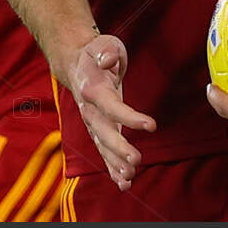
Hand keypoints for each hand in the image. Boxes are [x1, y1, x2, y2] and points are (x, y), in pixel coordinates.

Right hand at [67, 34, 155, 190]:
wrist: (76, 63)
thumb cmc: (95, 53)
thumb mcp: (103, 44)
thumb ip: (107, 51)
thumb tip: (108, 59)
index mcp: (92, 87)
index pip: (111, 105)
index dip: (129, 117)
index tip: (151, 125)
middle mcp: (89, 109)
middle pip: (103, 132)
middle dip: (118, 148)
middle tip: (136, 161)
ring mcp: (91, 122)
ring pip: (102, 146)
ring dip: (115, 164)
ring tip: (129, 178)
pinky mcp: (97, 130)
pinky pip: (104, 151)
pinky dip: (112, 168)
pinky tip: (124, 183)